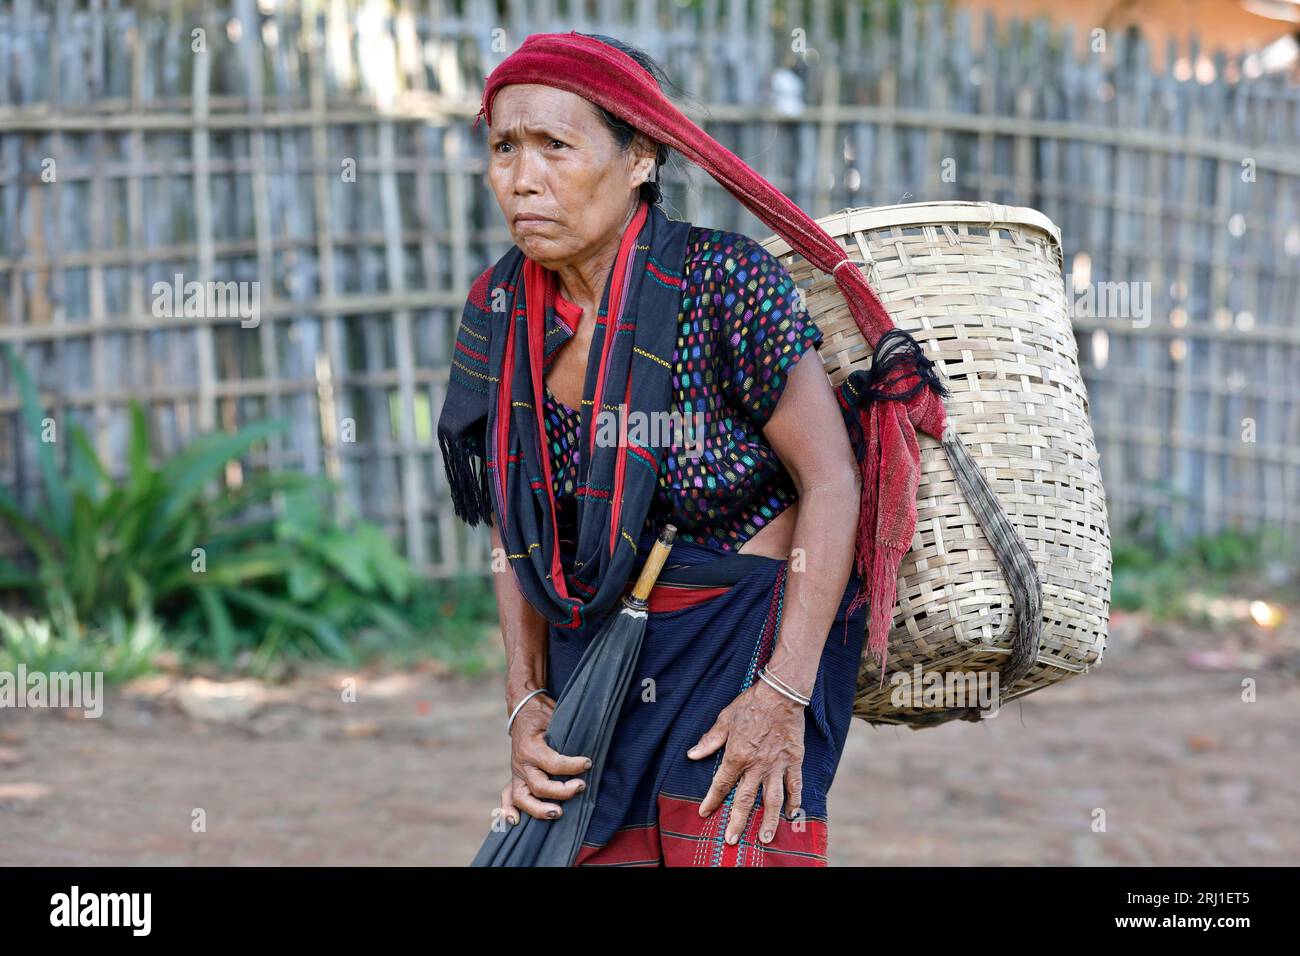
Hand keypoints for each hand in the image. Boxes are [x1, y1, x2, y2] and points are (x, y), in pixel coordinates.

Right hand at [499, 692, 592, 823]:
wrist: (523, 709)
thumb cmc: (543, 713)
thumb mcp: (555, 718)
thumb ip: (566, 736)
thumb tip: (587, 753)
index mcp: (530, 747)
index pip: (553, 764)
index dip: (573, 766)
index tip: (588, 763)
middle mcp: (520, 763)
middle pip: (539, 786)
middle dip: (562, 791)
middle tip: (581, 786)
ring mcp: (516, 772)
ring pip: (522, 798)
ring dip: (539, 809)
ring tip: (558, 813)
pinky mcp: (515, 777)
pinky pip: (508, 797)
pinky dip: (508, 811)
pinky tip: (515, 822)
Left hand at [686, 677, 806, 845]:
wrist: (781, 694)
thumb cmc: (751, 704)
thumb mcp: (725, 720)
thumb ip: (710, 741)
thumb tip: (692, 755)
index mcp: (737, 755)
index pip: (722, 784)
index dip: (712, 800)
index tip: (705, 813)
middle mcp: (757, 765)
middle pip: (745, 799)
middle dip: (737, 822)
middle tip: (732, 840)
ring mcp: (777, 765)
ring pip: (772, 800)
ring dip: (767, 821)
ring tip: (764, 838)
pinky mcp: (794, 761)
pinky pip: (795, 786)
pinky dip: (794, 801)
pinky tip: (791, 815)